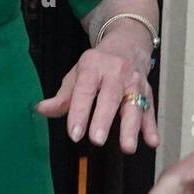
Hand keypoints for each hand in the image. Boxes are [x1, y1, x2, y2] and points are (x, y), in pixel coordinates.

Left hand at [33, 26, 156, 151]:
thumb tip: (41, 110)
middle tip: (97, 140)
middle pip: (110, 97)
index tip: (74, 133)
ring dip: (131, 127)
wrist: (127, 46)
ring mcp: (135, 82)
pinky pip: (150, 109)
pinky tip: (152, 141)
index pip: (84, 90)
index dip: (79, 112)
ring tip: (127, 148)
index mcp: (93, 67)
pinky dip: (151, 126)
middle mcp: (116, 73)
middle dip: (103, 120)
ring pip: (134, 105)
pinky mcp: (149, 92)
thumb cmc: (97, 65)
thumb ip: (61, 96)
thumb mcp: (76, 74)